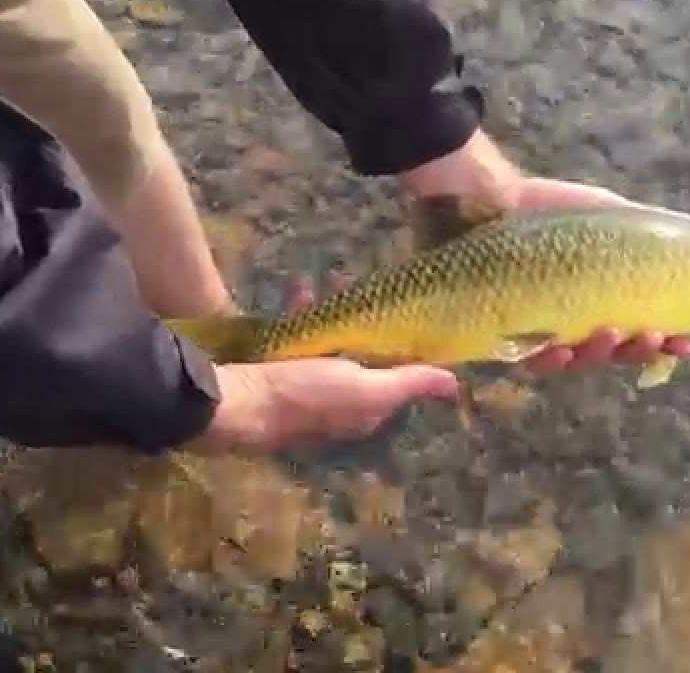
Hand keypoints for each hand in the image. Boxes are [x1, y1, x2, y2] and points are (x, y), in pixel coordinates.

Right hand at [191, 275, 457, 454]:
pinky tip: (301, 291)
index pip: (393, 377)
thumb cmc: (306, 397)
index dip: (401, 346)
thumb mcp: (366, 389)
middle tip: (365, 285)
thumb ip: (407, 382)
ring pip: (331, 345)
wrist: (235, 402)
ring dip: (335, 312)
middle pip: (361, 357)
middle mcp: (339, 401)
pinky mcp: (279, 373)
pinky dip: (304, 316)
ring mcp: (307, 387)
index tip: (406, 311)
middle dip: (366, 322)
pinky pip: (299, 340)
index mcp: (363, 410)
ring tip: (334, 280)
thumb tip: (454, 384)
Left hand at [399, 129, 689, 374]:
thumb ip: (641, 222)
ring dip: (597, 355)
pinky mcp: (501, 332)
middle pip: (609, 352)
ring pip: (573, 360)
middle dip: (634, 352)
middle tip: (652, 339)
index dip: (662, 342)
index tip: (686, 345)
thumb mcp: (600, 209)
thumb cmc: (543, 206)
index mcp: (595, 297)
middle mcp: (569, 318)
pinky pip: (527, 357)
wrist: (481, 195)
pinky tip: (559, 348)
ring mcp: (536, 327)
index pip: (635, 329)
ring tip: (609, 336)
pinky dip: (546, 357)